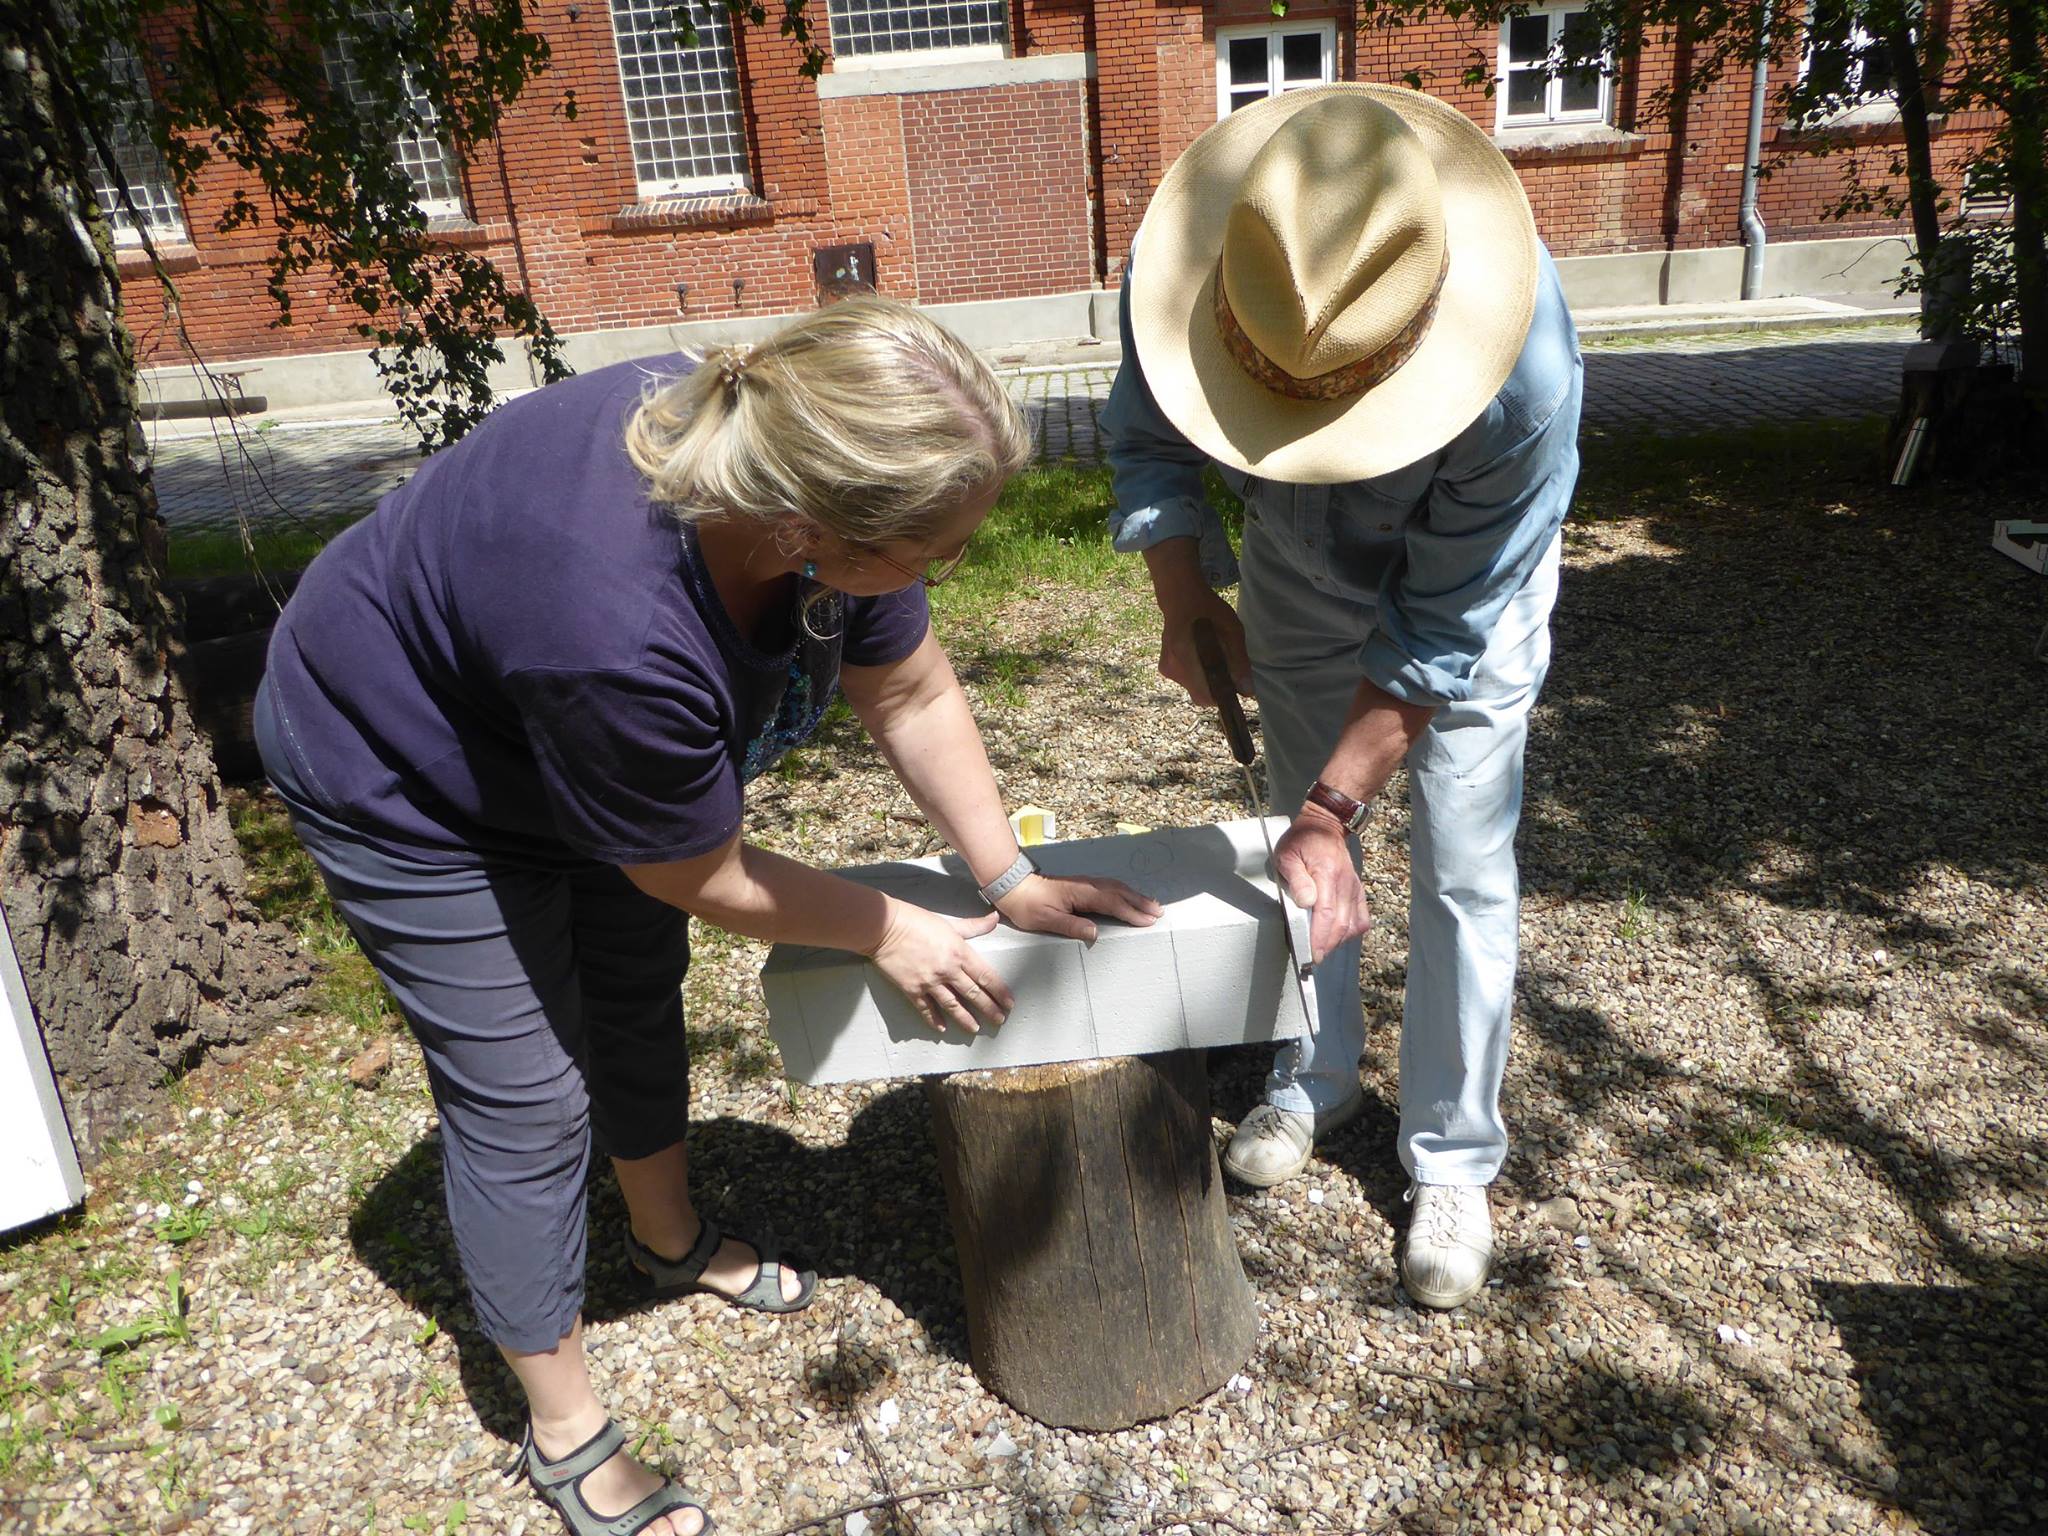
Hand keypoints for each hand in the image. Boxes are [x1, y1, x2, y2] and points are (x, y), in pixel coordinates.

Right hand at [868, 901, 1015, 1034]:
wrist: (884, 927)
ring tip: (975, 1028)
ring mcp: (930, 982)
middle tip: (999, 1020)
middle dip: (989, 1009)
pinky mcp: (912, 989)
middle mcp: (948, 970)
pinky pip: (926, 1009)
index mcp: (960, 953)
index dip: (1000, 991)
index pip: (986, 977)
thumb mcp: (949, 923)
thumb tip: (995, 919)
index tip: (1008, 1002)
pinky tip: (941, 1028)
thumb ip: (974, 926)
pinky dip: (934, 1020)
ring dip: (965, 1019)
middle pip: (974, 994)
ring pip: (953, 1006)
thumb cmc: (917, 921)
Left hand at [995, 874, 1163, 941]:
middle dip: (1140, 902)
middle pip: (1119, 892)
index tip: (1148, 920)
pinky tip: (1130, 897)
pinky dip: (1124, 892)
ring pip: (1116, 887)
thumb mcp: (1045, 919)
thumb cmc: (1027, 905)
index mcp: (1080, 893)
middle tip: (1159, 912)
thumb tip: (1095, 933)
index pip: (1111, 902)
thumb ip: (1070, 925)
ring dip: (1135, 896)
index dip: (1131, 912)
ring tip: (1152, 905)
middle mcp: (1086, 885)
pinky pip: (1110, 887)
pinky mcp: (1083, 886)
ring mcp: (1086, 884)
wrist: (1014, 886)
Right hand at [1146, 544, 1251, 706]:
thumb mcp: (1231, 629)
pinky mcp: (1165, 668)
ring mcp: (1166, 669)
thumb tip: (1248, 691)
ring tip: (1216, 657)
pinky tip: (1204, 655)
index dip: (1222, 697)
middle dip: (1217, 687)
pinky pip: (1188, 682)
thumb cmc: (1207, 609)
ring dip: (1209, 680)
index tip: (1235, 686)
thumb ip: (1239, 660)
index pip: (1204, 696)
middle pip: (1201, 694)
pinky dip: (1200, 675)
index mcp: (1184, 656)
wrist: (1180, 596)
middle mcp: (1171, 667)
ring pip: (1195, 689)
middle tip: (1228, 667)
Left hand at [1273, 807, 1370, 962]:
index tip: (1311, 955)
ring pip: (1352, 926)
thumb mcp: (1287, 855)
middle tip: (1311, 960)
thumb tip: (1306, 903)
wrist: (1324, 826)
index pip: (1327, 913)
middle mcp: (1345, 884)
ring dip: (1337, 942)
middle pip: (1341, 924)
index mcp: (1327, 875)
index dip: (1320, 938)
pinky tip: (1337, 937)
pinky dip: (1351, 933)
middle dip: (1326, 946)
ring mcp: (1354, 889)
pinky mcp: (1358, 892)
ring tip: (1320, 950)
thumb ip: (1296, 879)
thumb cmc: (1301, 842)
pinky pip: (1362, 920)